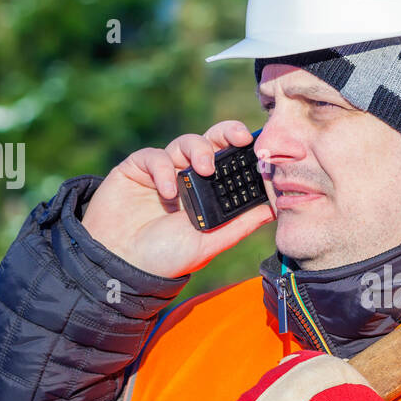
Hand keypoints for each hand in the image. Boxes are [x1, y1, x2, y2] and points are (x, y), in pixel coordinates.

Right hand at [81, 121, 272, 278]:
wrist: (124, 266)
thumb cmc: (168, 257)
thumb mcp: (211, 243)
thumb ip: (241, 224)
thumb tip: (275, 209)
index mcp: (210, 192)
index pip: (231, 161)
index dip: (244, 151)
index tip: (260, 148)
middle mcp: (189, 176)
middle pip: (212, 142)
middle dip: (227, 133)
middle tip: (238, 138)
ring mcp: (164, 171)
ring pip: (186, 143)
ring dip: (198, 150)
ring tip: (203, 169)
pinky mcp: (137, 169)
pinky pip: (154, 156)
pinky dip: (163, 169)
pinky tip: (168, 193)